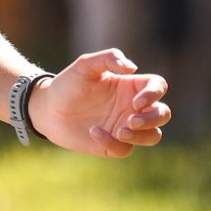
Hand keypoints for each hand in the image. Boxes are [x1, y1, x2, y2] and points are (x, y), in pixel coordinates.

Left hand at [29, 49, 169, 157]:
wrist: (47, 109)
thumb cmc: (68, 84)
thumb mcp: (85, 65)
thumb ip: (108, 59)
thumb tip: (132, 68)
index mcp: (130, 86)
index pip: (158, 86)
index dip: (155, 94)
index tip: (137, 101)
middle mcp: (132, 107)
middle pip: (163, 113)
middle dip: (154, 118)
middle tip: (131, 120)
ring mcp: (124, 127)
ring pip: (154, 135)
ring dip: (143, 135)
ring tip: (120, 130)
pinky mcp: (113, 144)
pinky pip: (126, 150)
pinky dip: (113, 143)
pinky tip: (94, 132)